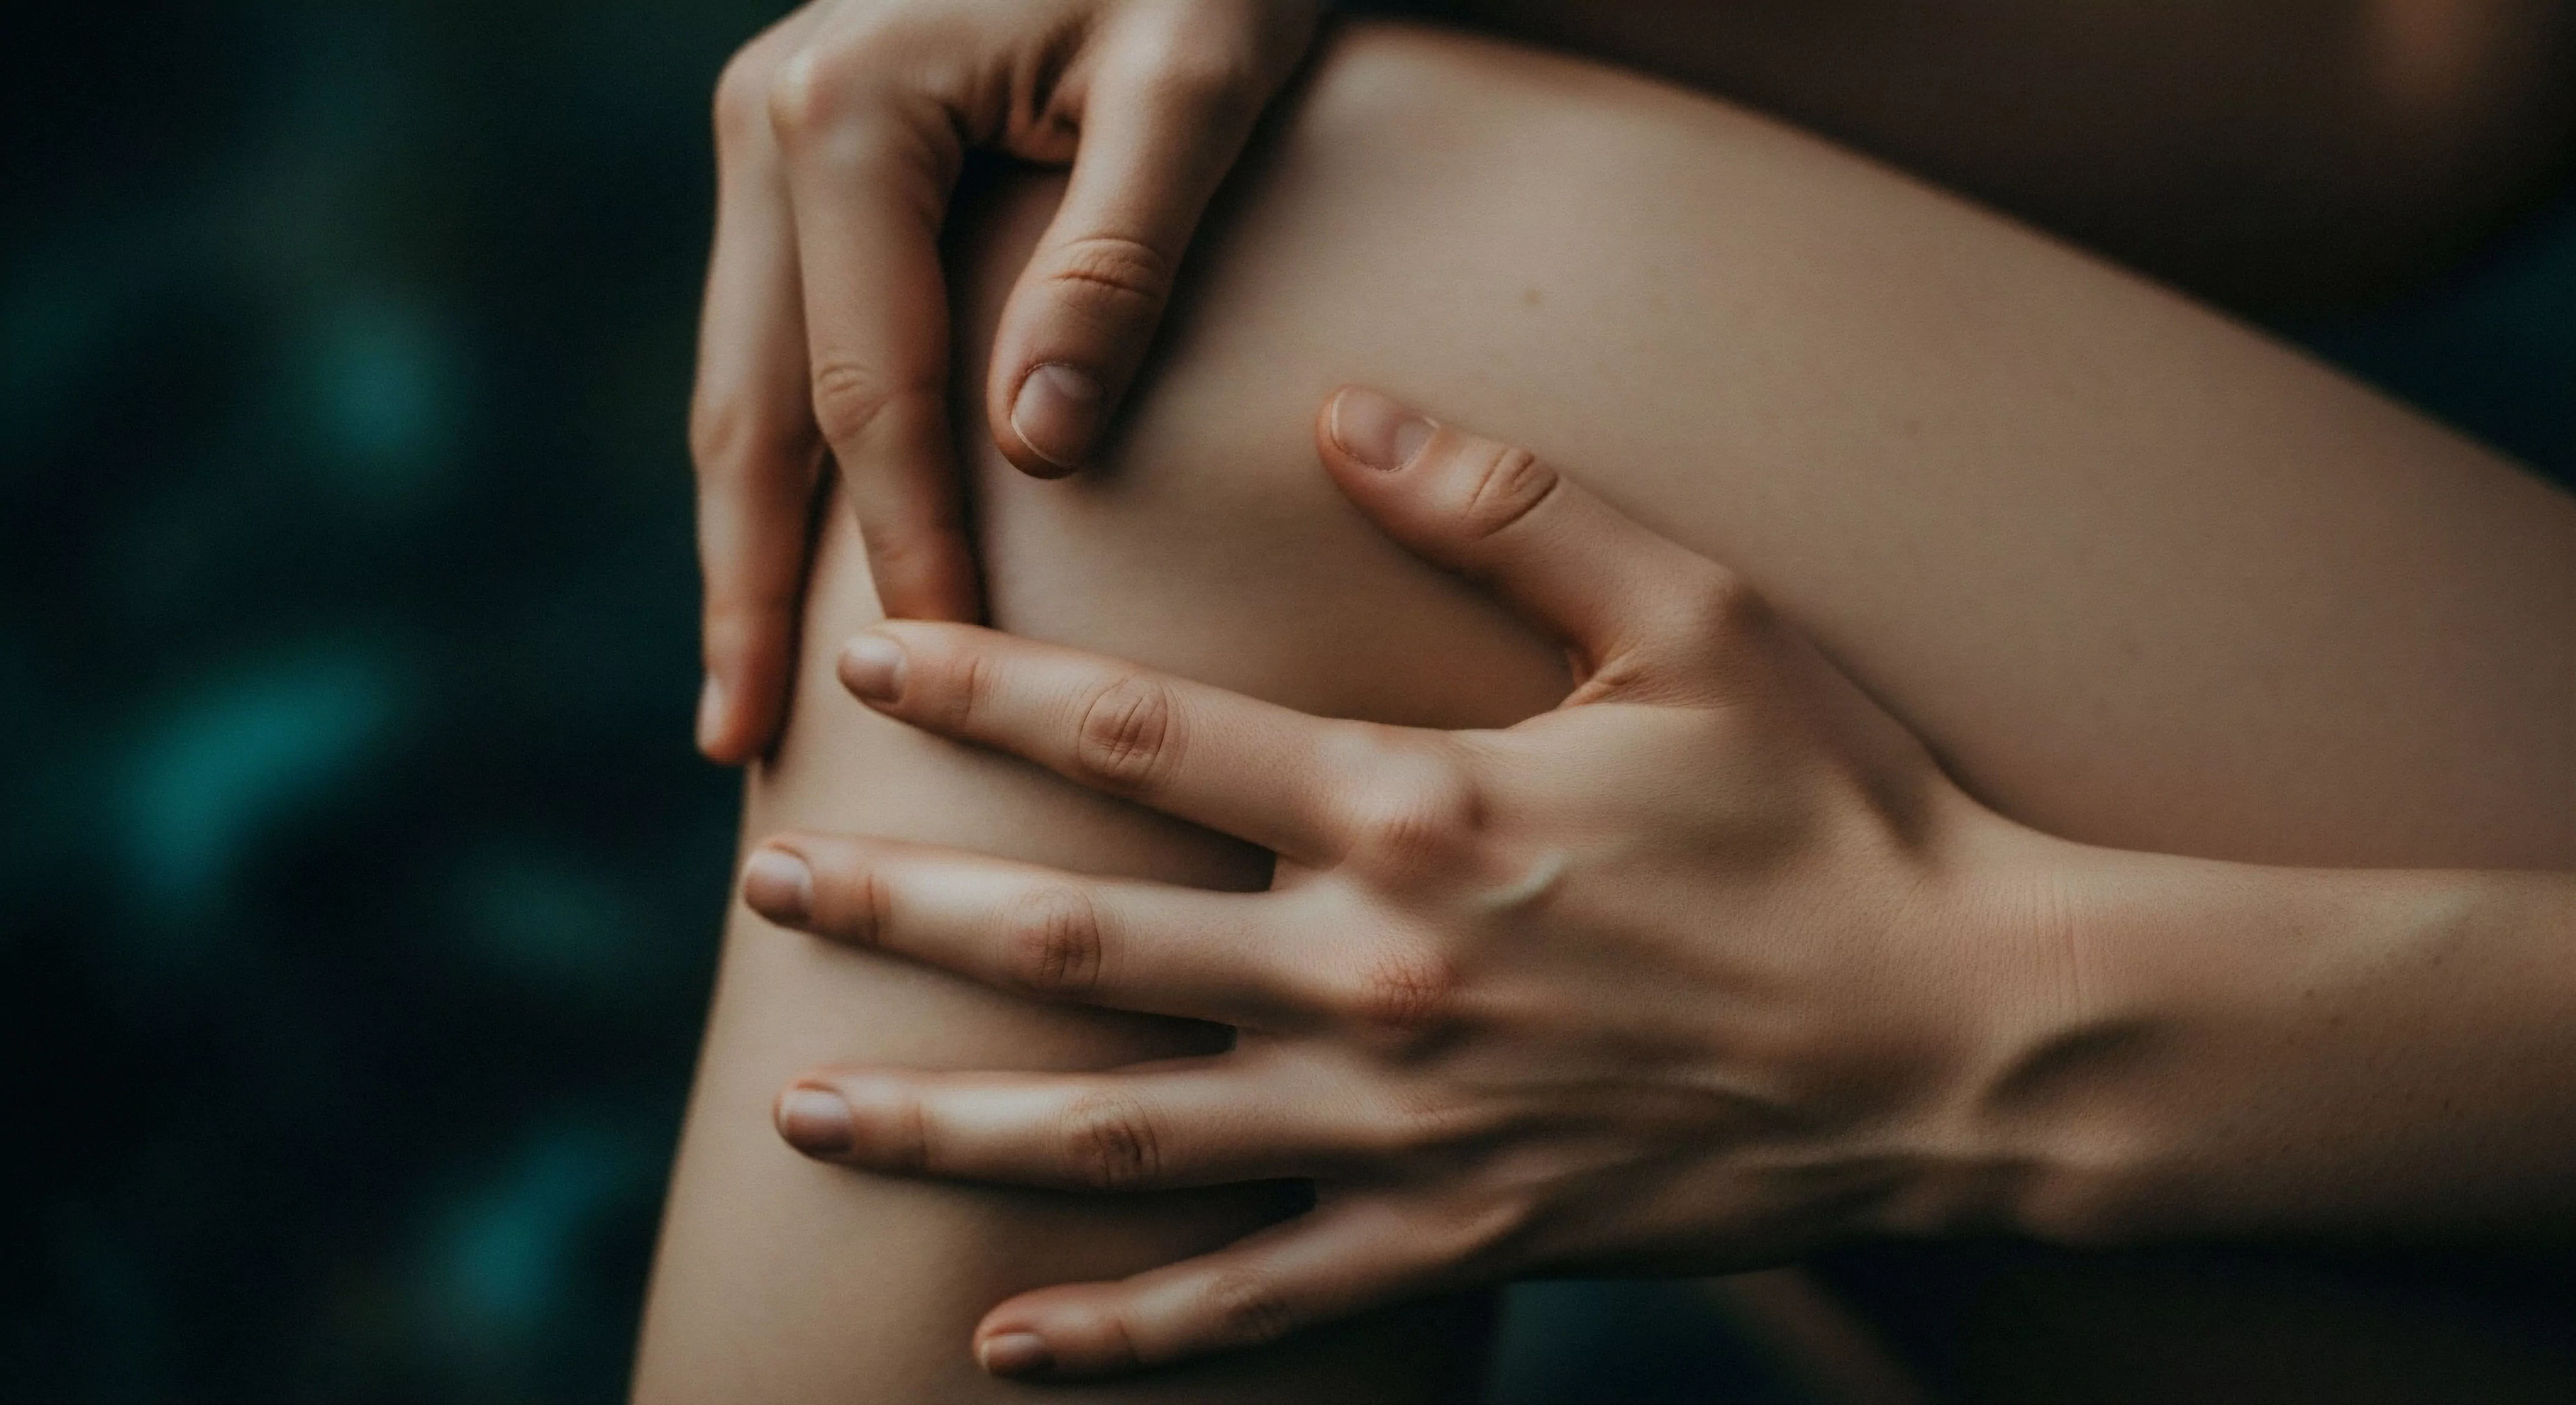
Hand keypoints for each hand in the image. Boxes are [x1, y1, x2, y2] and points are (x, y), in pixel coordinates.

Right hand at [691, 0, 1321, 761]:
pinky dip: (775, 460)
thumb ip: (1119, 255)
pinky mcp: (800, 154)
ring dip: (739, 540)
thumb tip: (1037, 445)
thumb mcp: (1196, 81)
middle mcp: (770, 120)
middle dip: (750, 586)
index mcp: (850, 113)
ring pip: (740, 380)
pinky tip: (784, 555)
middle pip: (757, 406)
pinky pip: (770, 340)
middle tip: (746, 747)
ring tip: (743, 692)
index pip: (874, 389)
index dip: (905, 543)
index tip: (943, 674)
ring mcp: (768, 135)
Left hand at [740, 389, 2063, 1376]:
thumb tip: (1344, 411)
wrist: (1969, 1041)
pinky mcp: (1459, 1234)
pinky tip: (1005, 1342)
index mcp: (1417, 806)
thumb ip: (1510, 504)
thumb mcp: (1697, 620)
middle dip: (904, 912)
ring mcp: (1404, 1123)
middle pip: (1081, 940)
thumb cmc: (1838, 816)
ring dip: (949, 1123)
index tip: (870, 667)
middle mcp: (1376, 970)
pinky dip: (1126, 1330)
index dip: (986, 696)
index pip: (1141, 737)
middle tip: (767, 889)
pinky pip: (1257, 1296)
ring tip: (803, 1110)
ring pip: (1122, 1132)